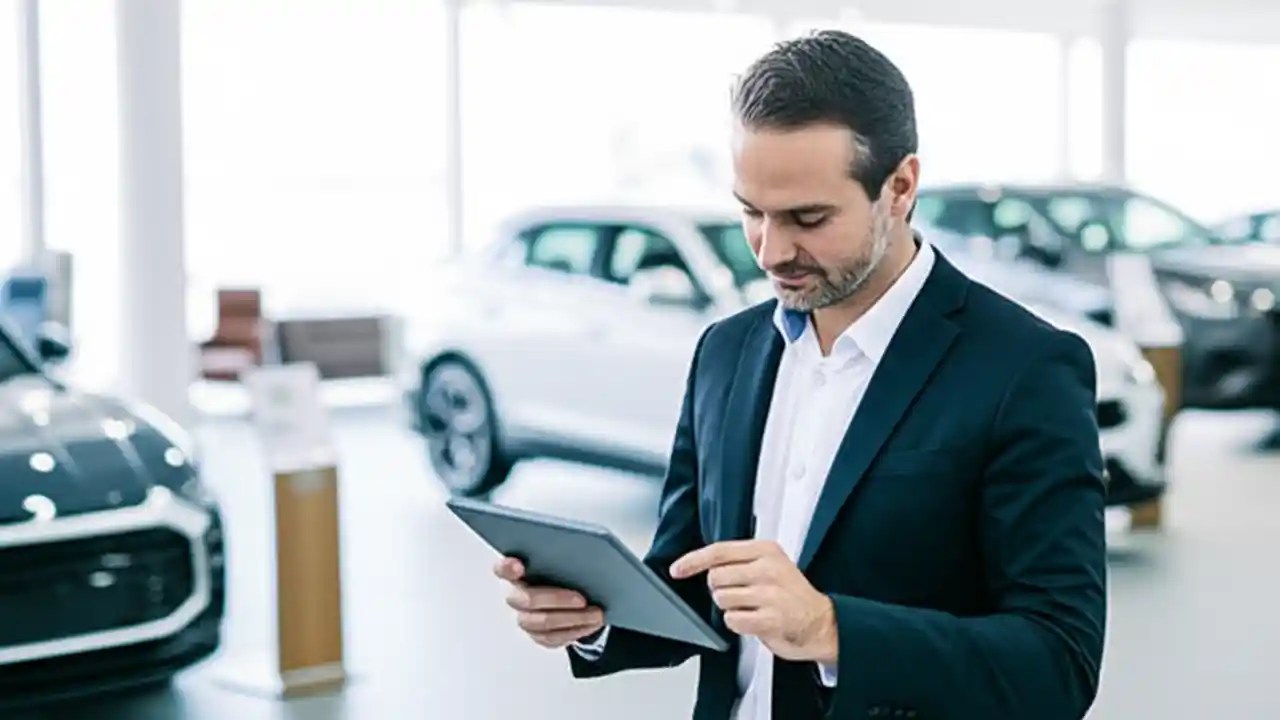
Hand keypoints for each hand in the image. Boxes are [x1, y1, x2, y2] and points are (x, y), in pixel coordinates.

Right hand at [493, 557, 605, 648]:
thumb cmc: (564, 568)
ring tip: (596, 614)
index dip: (508, 567)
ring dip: (573, 619)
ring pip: (542, 623)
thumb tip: (582, 550)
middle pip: (527, 599)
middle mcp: (515, 595)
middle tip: (582, 599)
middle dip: (557, 599)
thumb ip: (561, 551)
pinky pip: (553, 638)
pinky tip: (591, 624)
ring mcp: (525, 617)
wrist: (574, 591)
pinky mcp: (538, 635)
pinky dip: (576, 631)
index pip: (503, 568)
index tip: (519, 565)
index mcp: (515, 570)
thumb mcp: (563, 555)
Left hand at [670, 541, 836, 663]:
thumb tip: (703, 565)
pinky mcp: (770, 618)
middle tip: (742, 594)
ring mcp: (769, 594)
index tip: (677, 569)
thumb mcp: (771, 565)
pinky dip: (738, 624)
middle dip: (720, 589)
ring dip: (731, 608)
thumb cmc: (792, 595)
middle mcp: (768, 568)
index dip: (693, 560)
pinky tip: (755, 620)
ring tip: (752, 608)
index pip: (718, 551)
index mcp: (766, 551)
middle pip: (715, 577)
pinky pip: (732, 620)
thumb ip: (740, 561)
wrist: (822, 623)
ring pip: (721, 599)